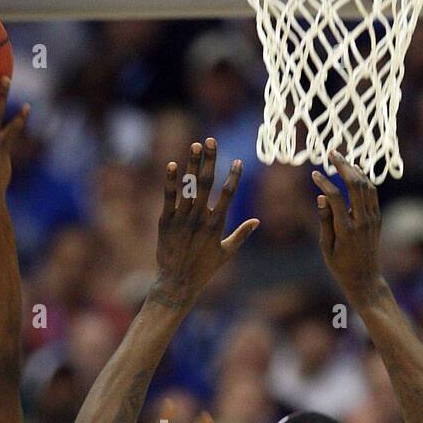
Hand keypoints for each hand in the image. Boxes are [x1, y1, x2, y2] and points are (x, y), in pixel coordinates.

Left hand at [152, 138, 257, 310]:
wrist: (176, 283)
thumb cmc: (203, 269)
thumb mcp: (225, 254)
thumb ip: (241, 235)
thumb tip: (257, 221)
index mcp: (216, 225)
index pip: (228, 195)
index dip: (233, 177)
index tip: (238, 161)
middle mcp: (199, 219)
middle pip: (206, 183)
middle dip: (209, 160)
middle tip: (211, 140)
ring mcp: (182, 219)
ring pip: (188, 186)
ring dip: (192, 164)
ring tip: (195, 145)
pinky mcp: (166, 221)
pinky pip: (169, 197)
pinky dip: (171, 181)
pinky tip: (173, 164)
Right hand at [313, 151, 382, 304]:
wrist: (364, 278)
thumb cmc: (340, 266)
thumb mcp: (326, 247)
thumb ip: (324, 221)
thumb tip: (321, 196)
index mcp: (347, 230)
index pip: (336, 198)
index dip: (324, 183)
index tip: (314, 174)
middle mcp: (362, 221)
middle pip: (355, 185)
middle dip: (343, 166)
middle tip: (332, 153)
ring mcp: (373, 219)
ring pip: (367, 186)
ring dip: (354, 170)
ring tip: (341, 160)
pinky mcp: (378, 218)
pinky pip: (372, 193)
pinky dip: (364, 180)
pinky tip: (354, 172)